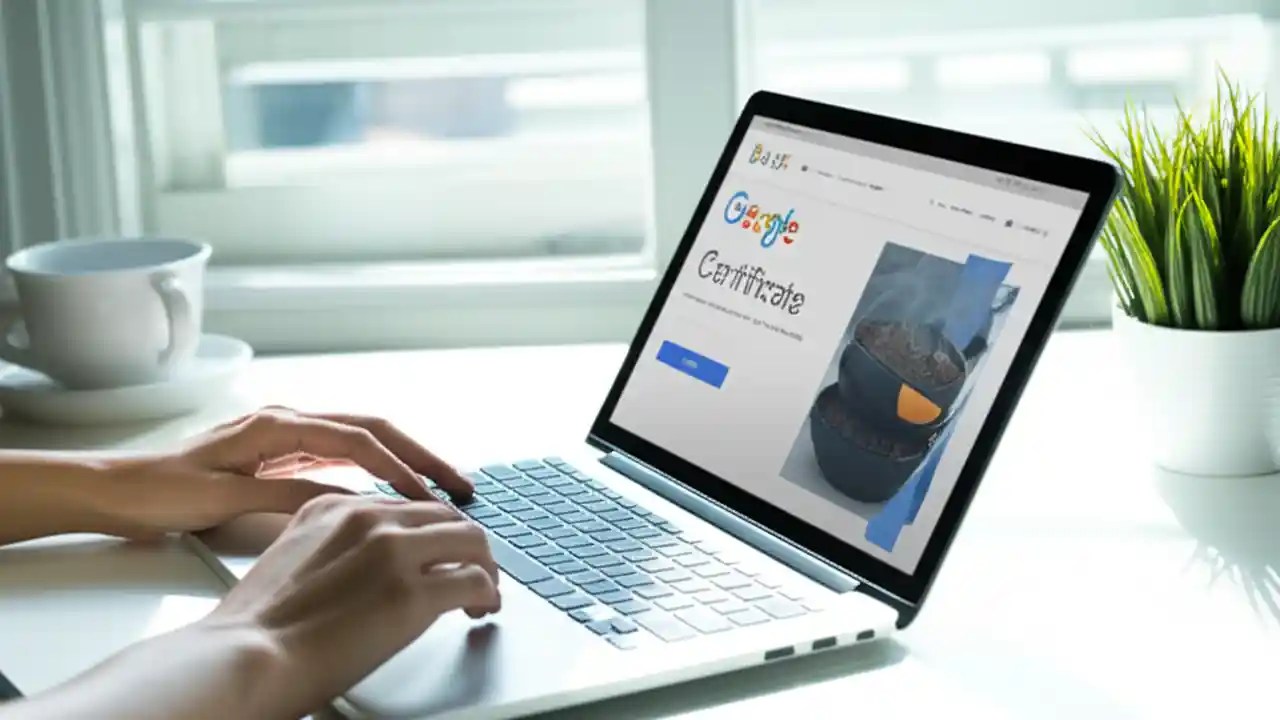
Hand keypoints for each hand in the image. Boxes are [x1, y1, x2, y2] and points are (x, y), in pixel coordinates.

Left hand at [103, 407, 472, 538]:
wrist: (118, 489)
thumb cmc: (162, 490)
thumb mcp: (226, 498)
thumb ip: (287, 496)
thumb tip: (345, 499)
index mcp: (276, 423)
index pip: (357, 441)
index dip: (398, 467)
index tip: (427, 494)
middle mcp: (286, 420)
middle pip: (372, 428)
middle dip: (419, 454)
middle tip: (458, 481)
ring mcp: (285, 433)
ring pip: (360, 438)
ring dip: (401, 458)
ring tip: (437, 483)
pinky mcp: (280, 452)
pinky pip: (340, 453)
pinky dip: (373, 467)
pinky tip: (388, 486)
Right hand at [207, 494, 501, 717]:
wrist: (243, 659)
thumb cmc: (256, 629)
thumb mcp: (293, 559)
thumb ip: (335, 548)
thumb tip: (370, 567)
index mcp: (335, 507)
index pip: (407, 506)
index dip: (432, 531)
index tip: (442, 550)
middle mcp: (368, 519)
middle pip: (445, 516)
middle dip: (465, 545)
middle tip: (473, 572)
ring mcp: (393, 552)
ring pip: (470, 540)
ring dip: (483, 568)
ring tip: (483, 592)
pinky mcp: (412, 593)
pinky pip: (474, 581)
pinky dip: (487, 595)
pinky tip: (481, 610)